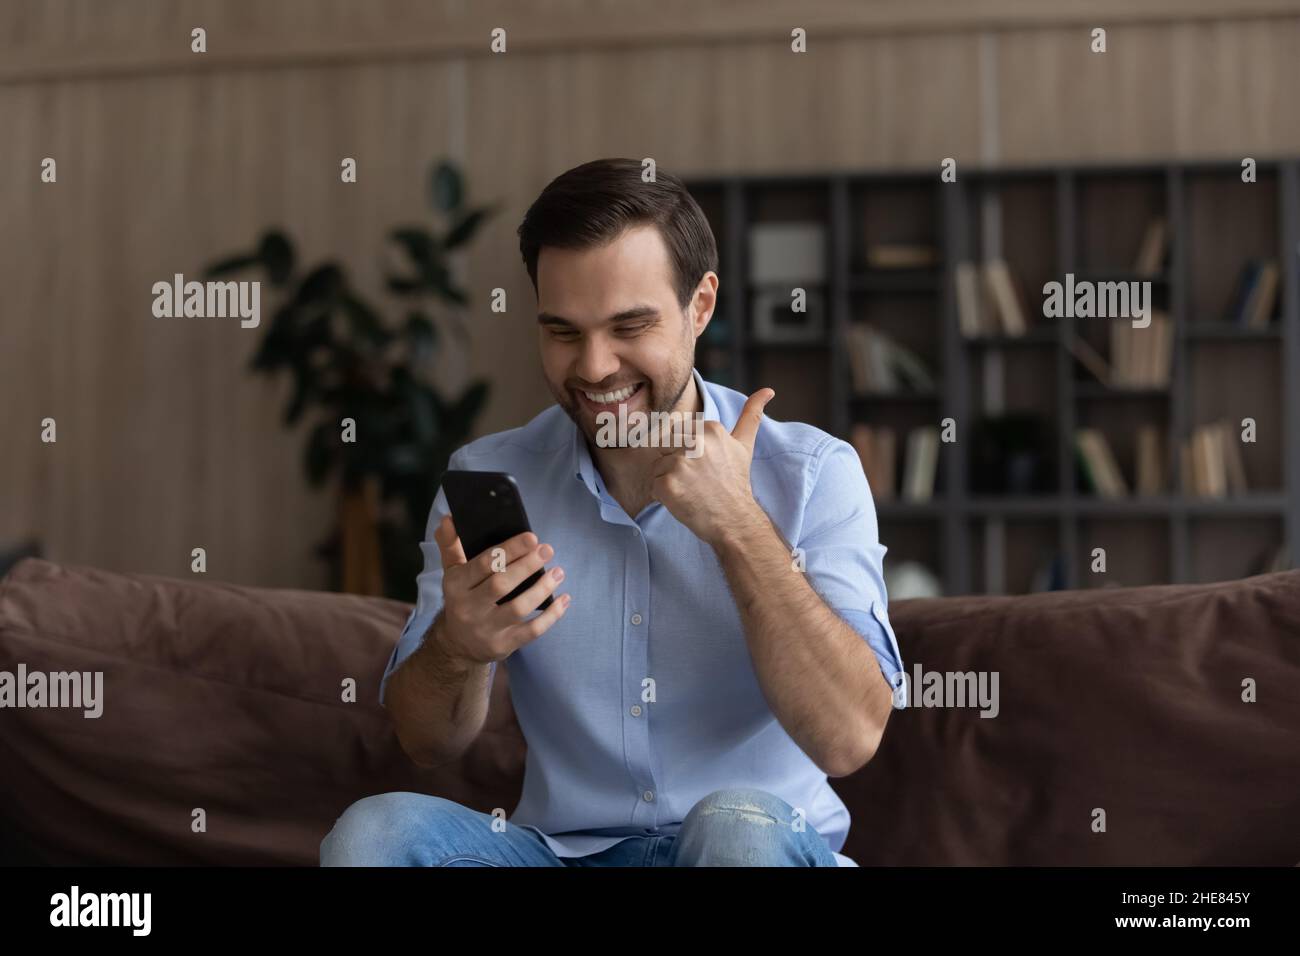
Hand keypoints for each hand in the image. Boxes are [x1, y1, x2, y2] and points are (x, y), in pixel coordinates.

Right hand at [432, 515, 569, 664]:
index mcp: (457, 585)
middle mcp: (469, 608)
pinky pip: (532, 631)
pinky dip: (551, 616)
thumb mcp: (452, 573)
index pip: (484, 564)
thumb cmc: (462, 599)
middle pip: (501, 584)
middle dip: (527, 565)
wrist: (456, 644)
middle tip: (547, 550)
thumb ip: (450, 545)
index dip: (509, 550)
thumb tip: (449, 519)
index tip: (532, 537)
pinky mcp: (503, 645)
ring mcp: (487, 629)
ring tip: (558, 572)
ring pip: (518, 607)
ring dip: (542, 588)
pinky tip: (564, 599)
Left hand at [650, 388, 774, 545]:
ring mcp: (680, 464)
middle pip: (666, 447)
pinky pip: (653, 485)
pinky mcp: (667, 485)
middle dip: (677, 464)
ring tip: (692, 491)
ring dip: (669, 481)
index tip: (707, 468)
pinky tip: (684, 500)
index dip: (688, 454)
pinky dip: (663, 496)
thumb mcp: (744, 445)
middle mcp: (694, 442)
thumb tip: (768, 390)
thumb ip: (752, 415)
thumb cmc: (736, 482)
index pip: (680, 435)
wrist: (735, 520)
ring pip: (658, 466)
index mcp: (710, 429)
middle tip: (699, 481)